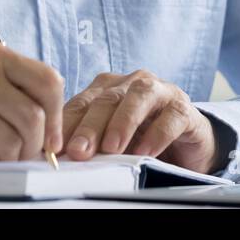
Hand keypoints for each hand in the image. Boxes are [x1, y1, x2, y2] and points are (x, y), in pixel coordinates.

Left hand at [59, 70, 220, 174]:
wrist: (186, 144)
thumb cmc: (142, 138)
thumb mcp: (111, 140)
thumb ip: (89, 142)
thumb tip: (59, 157)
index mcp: (107, 88)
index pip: (81, 103)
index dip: (66, 125)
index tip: (53, 148)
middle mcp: (131, 83)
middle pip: (106, 99)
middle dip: (90, 126)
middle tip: (78, 150)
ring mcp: (160, 91)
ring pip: (138, 96)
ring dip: (123, 122)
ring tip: (112, 147)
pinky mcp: (183, 107)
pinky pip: (171, 115)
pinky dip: (158, 133)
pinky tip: (146, 151)